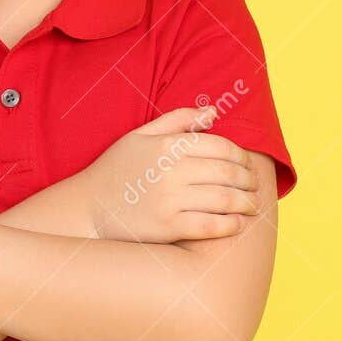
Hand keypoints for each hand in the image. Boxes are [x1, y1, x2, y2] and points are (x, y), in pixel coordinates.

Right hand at [80, 106, 260, 241]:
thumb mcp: (140, 136)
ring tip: (252, 205)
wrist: (86, 209)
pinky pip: (210, 225)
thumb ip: (177, 120)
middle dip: (249, 180)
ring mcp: (170, 201)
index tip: (247, 165)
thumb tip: (213, 112)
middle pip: (227, 172)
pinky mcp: (168, 228)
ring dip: (247, 203)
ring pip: (224, 199)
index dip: (241, 156)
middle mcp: (170, 171)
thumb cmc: (115, 171)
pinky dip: (231, 224)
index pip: (220, 146)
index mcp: (166, 146)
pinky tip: (239, 223)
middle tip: (255, 186)